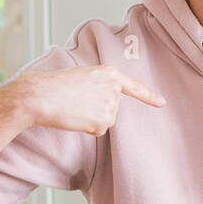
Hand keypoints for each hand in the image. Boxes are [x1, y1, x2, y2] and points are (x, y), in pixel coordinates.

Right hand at [11, 55, 165, 135]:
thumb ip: (101, 87)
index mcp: (109, 73)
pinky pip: (99, 130)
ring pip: (106, 120)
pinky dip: (87, 128)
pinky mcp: (104, 121)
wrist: (41, 95)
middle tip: (76, 101)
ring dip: (91, 119)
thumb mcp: (83, 77)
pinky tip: (76, 117)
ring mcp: (110, 105)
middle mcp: (114, 88)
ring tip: (74, 108)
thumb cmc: (55, 86)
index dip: (148, 96)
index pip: (133, 86)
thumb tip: (107, 111)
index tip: (162, 103)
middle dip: (96, 109)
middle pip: (113, 108)